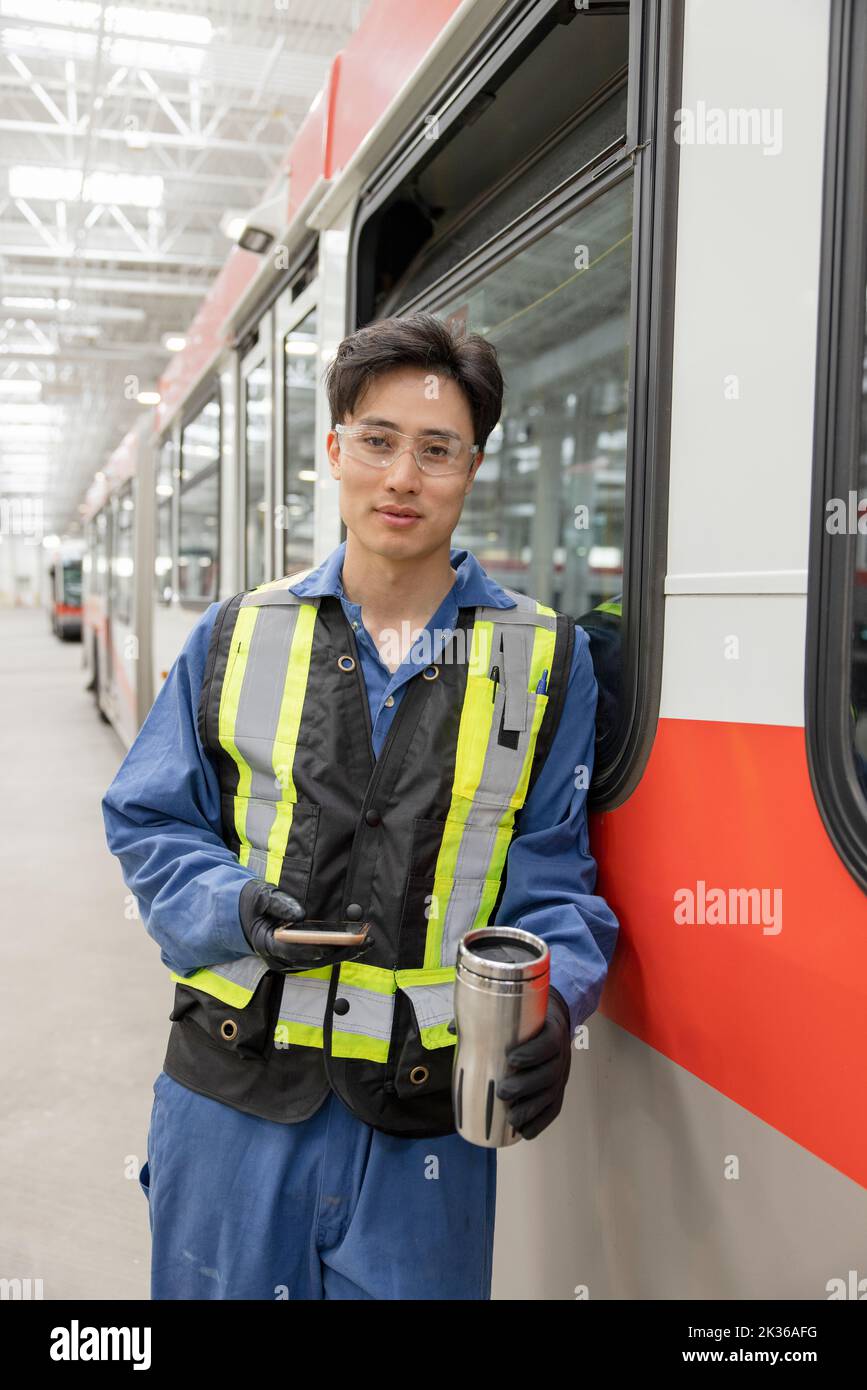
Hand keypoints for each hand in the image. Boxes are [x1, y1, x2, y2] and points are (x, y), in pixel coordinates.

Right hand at [238, 879, 373, 972]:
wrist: (242, 917)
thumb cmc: (254, 905)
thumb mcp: (261, 897)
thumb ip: (279, 904)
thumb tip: (300, 914)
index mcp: (266, 943)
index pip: (291, 950)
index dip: (311, 948)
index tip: (331, 944)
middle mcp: (277, 959)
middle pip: (311, 960)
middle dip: (338, 951)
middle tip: (362, 941)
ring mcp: (287, 962)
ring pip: (318, 962)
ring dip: (342, 953)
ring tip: (365, 942)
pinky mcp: (296, 961)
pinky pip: (319, 960)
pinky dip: (337, 952)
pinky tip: (355, 945)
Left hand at [496, 989, 571, 1139]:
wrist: (555, 1025)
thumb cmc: (529, 1022)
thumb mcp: (516, 1014)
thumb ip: (485, 1020)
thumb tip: (453, 1029)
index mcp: (552, 1032)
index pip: (549, 1043)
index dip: (533, 1052)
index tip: (511, 1058)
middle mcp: (560, 1056)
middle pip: (549, 1074)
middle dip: (526, 1086)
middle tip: (503, 1092)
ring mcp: (561, 1076)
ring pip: (551, 1095)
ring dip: (531, 1109)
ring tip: (511, 1117)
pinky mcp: (559, 1092)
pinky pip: (553, 1110)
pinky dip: (539, 1123)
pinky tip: (524, 1131)